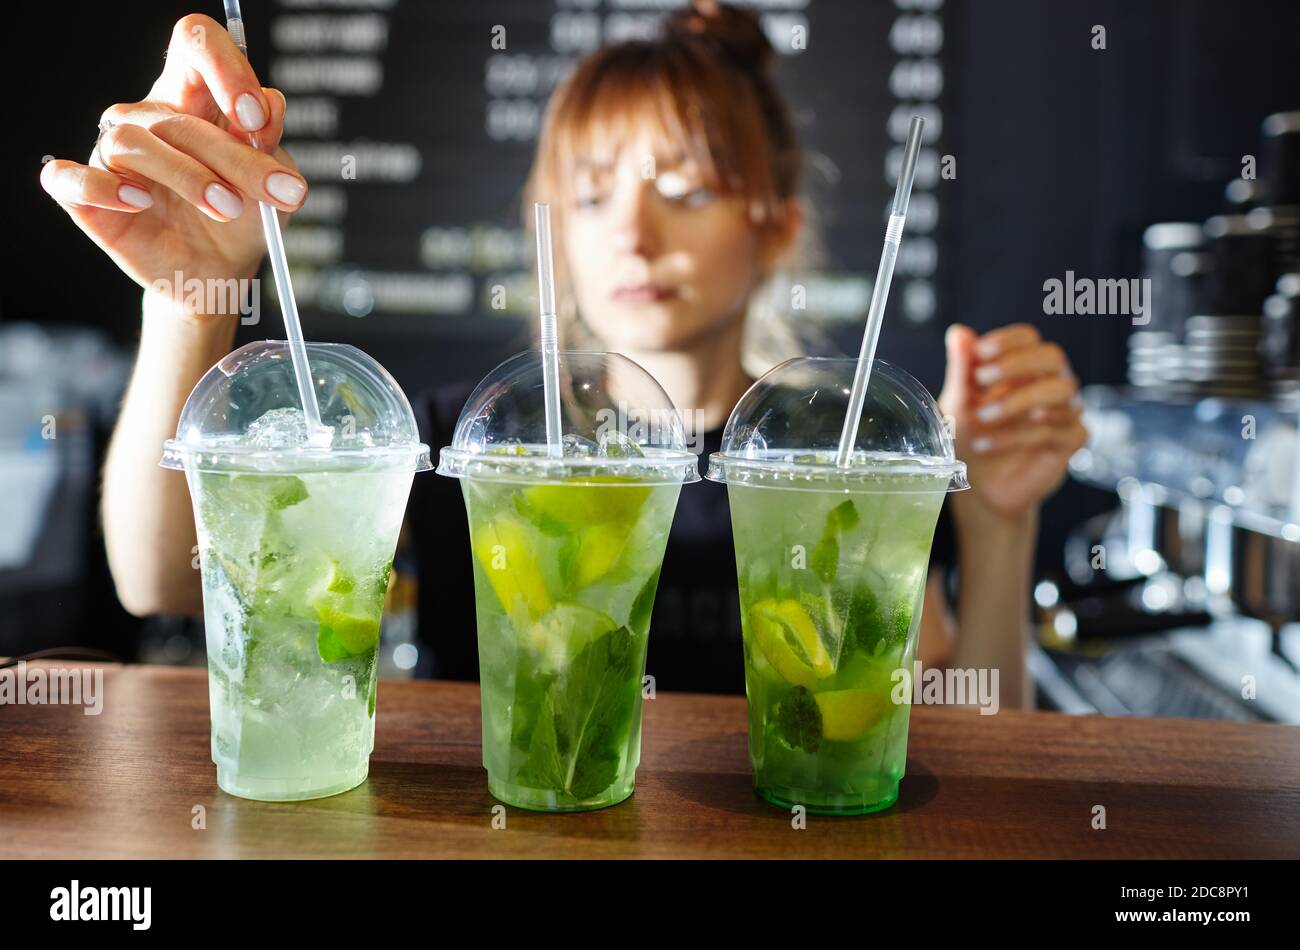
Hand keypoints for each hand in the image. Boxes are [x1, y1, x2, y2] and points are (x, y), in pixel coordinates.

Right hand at [39, 14, 306, 306]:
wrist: (221, 274)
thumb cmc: (243, 218)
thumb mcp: (271, 180)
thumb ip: (268, 143)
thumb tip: (269, 105)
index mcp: (193, 99)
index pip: (194, 44)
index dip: (223, 67)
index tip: (254, 115)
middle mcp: (147, 117)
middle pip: (176, 115)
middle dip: (234, 157)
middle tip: (275, 191)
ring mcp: (112, 154)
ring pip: (134, 143)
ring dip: (188, 176)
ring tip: (228, 208)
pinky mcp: (85, 196)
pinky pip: (70, 178)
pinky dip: (102, 187)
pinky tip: (138, 203)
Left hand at [938, 322, 1086, 523]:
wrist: (977, 486)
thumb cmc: (970, 437)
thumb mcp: (959, 403)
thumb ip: (962, 369)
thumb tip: (958, 333)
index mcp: (1023, 369)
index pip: (1029, 339)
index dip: (1008, 341)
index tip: (980, 351)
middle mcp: (1049, 384)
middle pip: (1052, 357)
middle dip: (1018, 363)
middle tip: (983, 377)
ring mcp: (1064, 412)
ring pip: (1061, 391)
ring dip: (1018, 400)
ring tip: (982, 417)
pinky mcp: (1070, 442)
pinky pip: (1055, 430)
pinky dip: (1017, 436)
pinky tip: (985, 444)